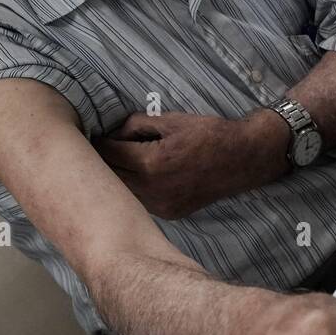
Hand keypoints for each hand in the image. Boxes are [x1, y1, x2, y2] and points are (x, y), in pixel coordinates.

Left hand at [96, 110, 288, 218]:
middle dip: (101, 162)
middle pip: (110, 176)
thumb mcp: (170, 121)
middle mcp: (153, 189)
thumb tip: (110, 132)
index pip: (108, 154)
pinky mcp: (169, 213)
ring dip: (115, 178)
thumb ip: (133, 126)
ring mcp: (161, 205)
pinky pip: (140, 201)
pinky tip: (135, 176)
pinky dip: (132, 188)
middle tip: (95, 148)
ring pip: (123, 192)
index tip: (90, 135)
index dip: (97, 142)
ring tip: (113, 162)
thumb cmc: (208, 134)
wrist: (244, 158)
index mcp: (150, 163)